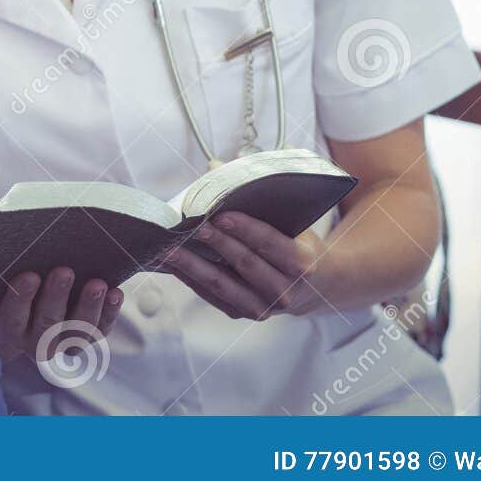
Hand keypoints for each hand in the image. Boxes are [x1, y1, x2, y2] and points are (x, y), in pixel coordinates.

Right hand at [0, 267, 124, 361]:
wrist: (33, 319)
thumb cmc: (21, 292)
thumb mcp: (10, 287)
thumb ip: (19, 274)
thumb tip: (26, 240)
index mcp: (12, 330)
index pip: (13, 317)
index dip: (21, 298)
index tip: (29, 276)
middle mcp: (37, 341)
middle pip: (47, 322)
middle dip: (57, 296)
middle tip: (64, 272)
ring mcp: (64, 343)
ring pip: (78, 330)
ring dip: (88, 306)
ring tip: (97, 284)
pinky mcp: (88, 338)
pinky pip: (101, 328)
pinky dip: (109, 312)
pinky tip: (115, 294)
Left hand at [161, 212, 334, 318]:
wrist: (311, 286)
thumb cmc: (295, 244)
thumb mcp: (290, 220)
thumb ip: (256, 195)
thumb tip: (216, 166)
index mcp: (302, 263)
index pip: (270, 243)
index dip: (245, 229)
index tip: (219, 215)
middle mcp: (285, 290)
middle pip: (245, 264)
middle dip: (216, 243)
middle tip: (190, 227)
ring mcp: (264, 308)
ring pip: (223, 285)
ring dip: (193, 267)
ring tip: (169, 249)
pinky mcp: (244, 313)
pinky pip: (213, 296)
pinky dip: (190, 279)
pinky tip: (172, 265)